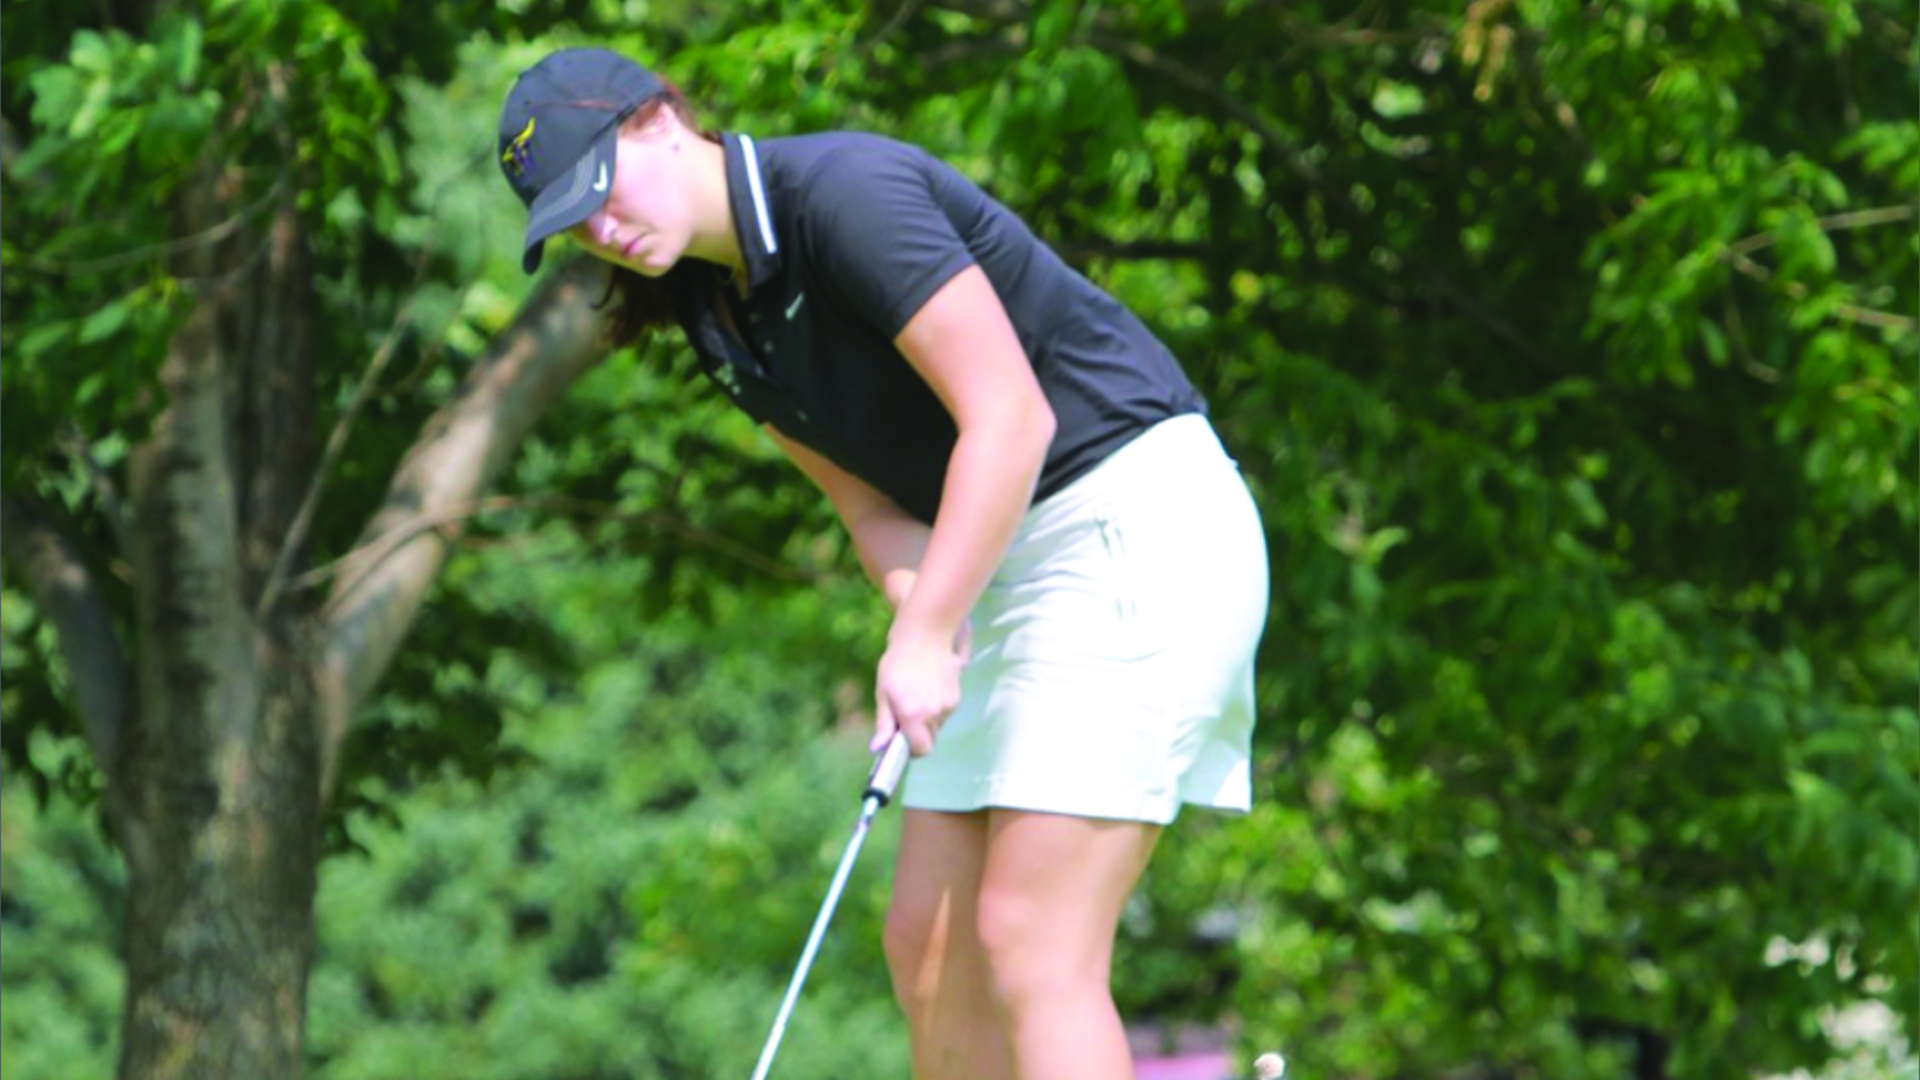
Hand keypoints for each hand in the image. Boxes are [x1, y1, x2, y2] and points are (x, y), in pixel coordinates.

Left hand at [871, 620, 972, 756]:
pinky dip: (936, 706)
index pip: (920, 750)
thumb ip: (884, 723)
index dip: (911, 750)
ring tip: (916, 692)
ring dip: (927, 718)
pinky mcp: (957, 696)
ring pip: (937, 724)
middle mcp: (934, 715)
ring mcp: (948, 706)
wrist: (926, 634)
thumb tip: (877, 748)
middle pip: (929, 740)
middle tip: (905, 712)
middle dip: (918, 733)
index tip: (901, 740)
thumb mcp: (884, 692)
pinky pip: (944, 711)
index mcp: (913, 716)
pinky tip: (928, 685)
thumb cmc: (898, 662)